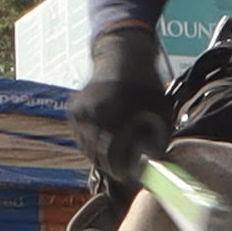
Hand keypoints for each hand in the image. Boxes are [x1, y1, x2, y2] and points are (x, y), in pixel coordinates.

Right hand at [74, 22, 170, 185]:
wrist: (121, 54)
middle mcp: (90, 111)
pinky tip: (106, 144)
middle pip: (96, 153)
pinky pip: (81, 137)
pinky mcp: (72, 111)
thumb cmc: (145, 81)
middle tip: (124, 173)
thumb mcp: (159, 106)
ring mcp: (78, 111)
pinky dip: (93, 144)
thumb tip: (158, 164)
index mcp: (111, 110)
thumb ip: (158, 134)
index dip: (121, 168)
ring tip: (117, 160)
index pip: (111, 152)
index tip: (130, 177)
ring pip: (86, 147)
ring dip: (100, 156)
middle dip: (111, 166)